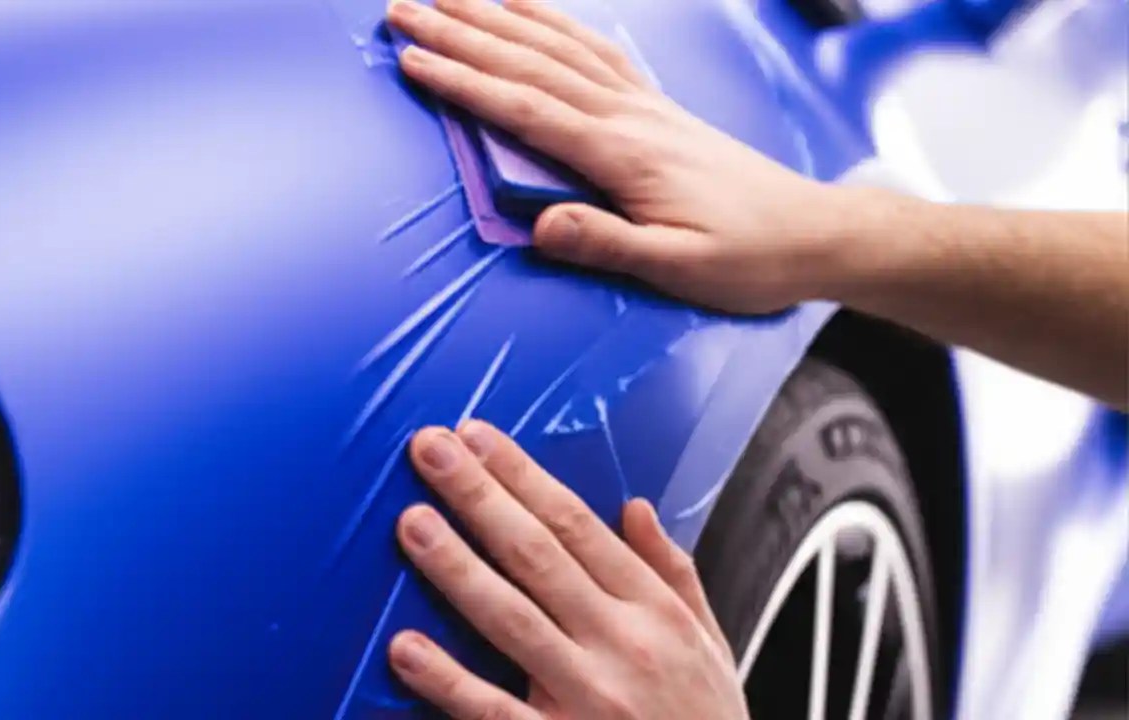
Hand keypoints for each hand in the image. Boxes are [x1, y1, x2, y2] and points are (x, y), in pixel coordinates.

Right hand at [387, 0, 868, 312]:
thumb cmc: (747, 257)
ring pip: (558, 45)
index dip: (464, 83)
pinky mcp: (655, 105)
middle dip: (462, 33)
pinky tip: (530, 10)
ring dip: (499, 16)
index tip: (412, 59)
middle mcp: (629, 114)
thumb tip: (542, 227)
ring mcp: (643, 103)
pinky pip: (594, 49)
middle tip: (403, 10)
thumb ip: (610, 244)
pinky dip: (554, 22)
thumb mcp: (680, 268)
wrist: (811, 232)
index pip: (526, 109)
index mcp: (623, 153)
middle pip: (531, 62)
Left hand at [390, 420, 748, 719]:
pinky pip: (493, 711)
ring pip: (512, 619)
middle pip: (538, 555)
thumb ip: (674, 572)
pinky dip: (448, 680)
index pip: (577, 525)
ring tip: (413, 523)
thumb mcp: (711, 639)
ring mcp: (587, 699)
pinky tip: (406, 647)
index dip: (523, 477)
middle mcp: (621, 645)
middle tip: (432, 450)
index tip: (480, 438)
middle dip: (481, 497)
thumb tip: (636, 507)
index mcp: (653, 610)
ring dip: (458, 567)